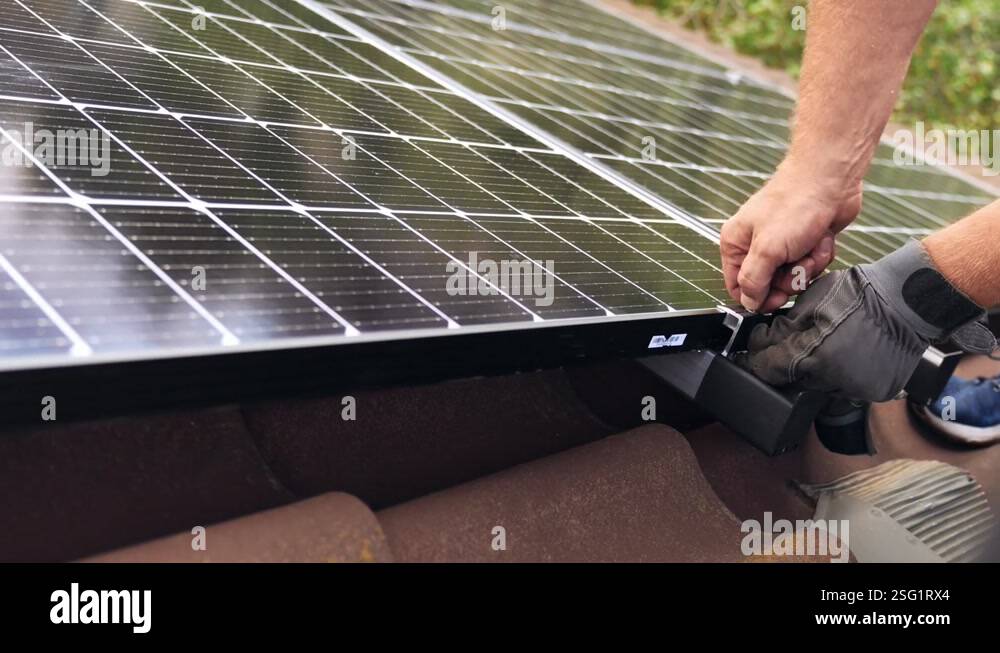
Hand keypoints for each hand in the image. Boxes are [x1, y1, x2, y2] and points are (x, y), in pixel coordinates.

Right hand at [720, 168, 862, 312]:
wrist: (830, 179)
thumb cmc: (795, 204)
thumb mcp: (767, 249)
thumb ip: (754, 281)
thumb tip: (748, 303)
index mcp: (736, 243)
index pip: (737, 286)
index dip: (756, 298)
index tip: (775, 298)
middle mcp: (756, 245)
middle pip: (768, 285)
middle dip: (789, 278)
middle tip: (796, 263)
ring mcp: (782, 244)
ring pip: (793, 276)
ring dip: (807, 266)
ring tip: (810, 245)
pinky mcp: (804, 242)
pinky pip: (811, 265)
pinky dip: (820, 256)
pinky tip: (820, 239)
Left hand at [743, 241, 995, 401]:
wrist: (906, 301)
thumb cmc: (859, 295)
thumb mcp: (810, 302)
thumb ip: (782, 327)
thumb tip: (760, 343)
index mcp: (813, 355)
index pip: (769, 368)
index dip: (757, 358)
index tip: (753, 353)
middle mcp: (834, 379)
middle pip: (795, 378)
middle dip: (790, 362)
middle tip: (800, 340)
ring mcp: (857, 389)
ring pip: (821, 384)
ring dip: (817, 369)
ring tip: (830, 343)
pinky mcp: (875, 391)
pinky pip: (848, 387)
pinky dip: (843, 374)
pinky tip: (849, 353)